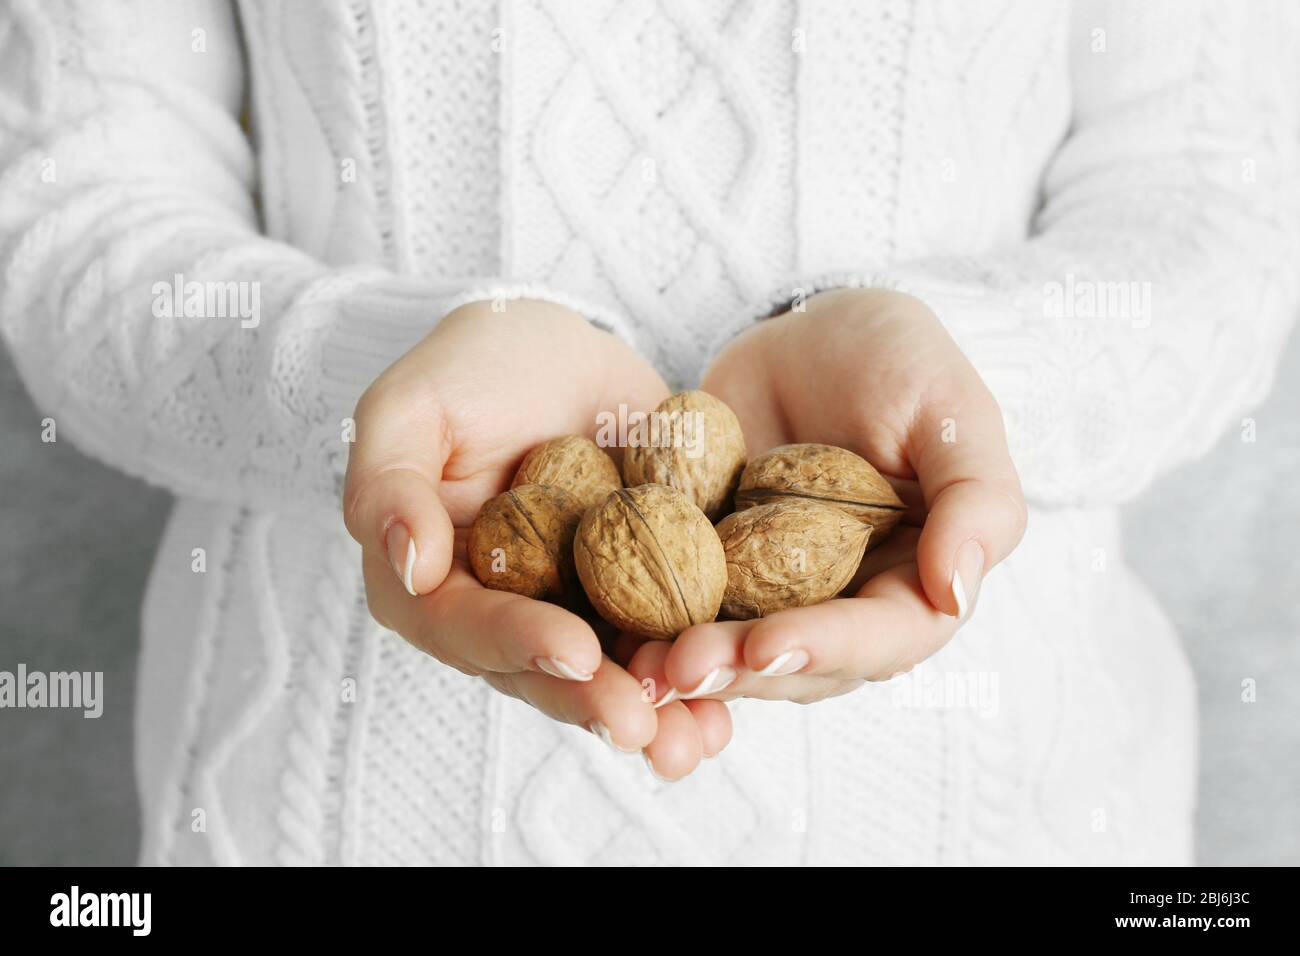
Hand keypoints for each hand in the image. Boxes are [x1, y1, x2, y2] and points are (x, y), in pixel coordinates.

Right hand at [343, 298, 731, 775]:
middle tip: (646, 727)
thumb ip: (386, 484)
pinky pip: (667, 636)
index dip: (520, 646)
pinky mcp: (635, 590)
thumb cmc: (466, 372)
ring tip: (701, 736)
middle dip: (596, 703)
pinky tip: (742, 688)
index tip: (578, 655)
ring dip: (658, 711)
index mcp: (434, 586)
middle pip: (545, 674)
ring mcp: (573, 608)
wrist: (553, 351)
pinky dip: (702, 666)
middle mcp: (503, 613)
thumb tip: (407, 565)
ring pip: (612, 673)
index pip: (470, 628)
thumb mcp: (408, 408)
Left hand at [629, 288, 1026, 704]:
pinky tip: (608, 637)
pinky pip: (681, 611)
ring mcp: (775, 595)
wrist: (807, 331)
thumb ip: (976, 498)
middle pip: (799, 663)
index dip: (827, 648)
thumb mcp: (951, 409)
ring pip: (735, 651)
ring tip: (638, 667)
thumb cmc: (898, 359)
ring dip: (688, 665)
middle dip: (740, 671)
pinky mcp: (713, 572)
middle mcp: (845, 606)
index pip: (883, 637)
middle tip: (678, 668)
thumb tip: (957, 593)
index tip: (766, 646)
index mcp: (915, 581)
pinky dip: (647, 630)